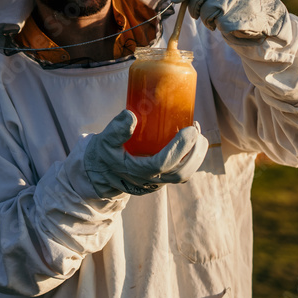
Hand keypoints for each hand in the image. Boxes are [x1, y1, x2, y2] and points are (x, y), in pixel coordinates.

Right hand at [84, 110, 207, 195]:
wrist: (100, 174)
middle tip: (196, 130)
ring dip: (196, 156)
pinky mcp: (160, 180)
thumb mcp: (104, 141)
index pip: (163, 163)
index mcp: (136, 172)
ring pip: (184, 175)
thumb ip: (116, 130)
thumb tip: (131, 115)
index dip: (180, 147)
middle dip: (195, 152)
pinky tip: (192, 144)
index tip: (190, 129)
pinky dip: (190, 160)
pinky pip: (181, 173)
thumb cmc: (104, 154)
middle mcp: (150, 181)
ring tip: (198, 136)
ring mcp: (157, 183)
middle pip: (181, 172)